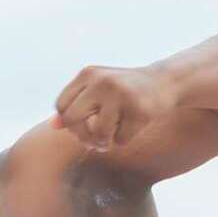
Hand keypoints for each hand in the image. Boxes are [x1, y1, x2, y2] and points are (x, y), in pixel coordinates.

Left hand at [51, 64, 171, 152]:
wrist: (163, 82)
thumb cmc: (124, 90)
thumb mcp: (96, 91)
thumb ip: (76, 105)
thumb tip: (54, 125)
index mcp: (87, 74)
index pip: (61, 106)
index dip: (68, 123)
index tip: (81, 127)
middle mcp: (101, 81)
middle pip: (72, 119)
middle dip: (81, 136)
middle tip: (93, 140)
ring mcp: (121, 94)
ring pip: (99, 134)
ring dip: (104, 142)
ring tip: (111, 137)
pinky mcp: (139, 110)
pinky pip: (121, 139)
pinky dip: (124, 139)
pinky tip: (131, 126)